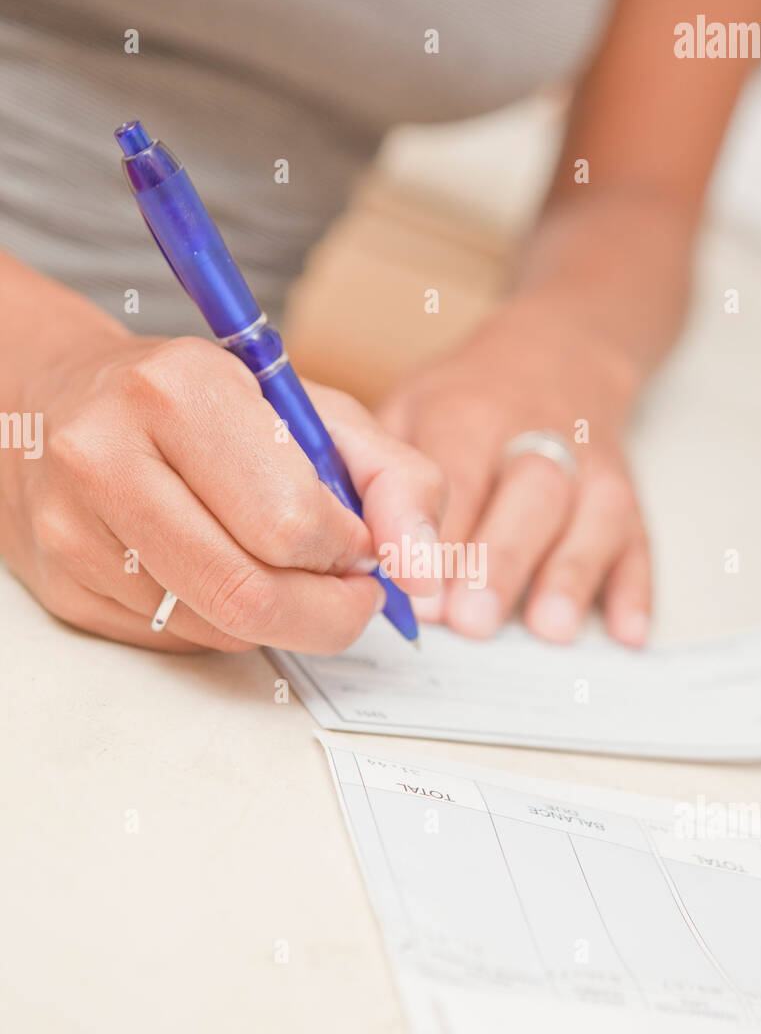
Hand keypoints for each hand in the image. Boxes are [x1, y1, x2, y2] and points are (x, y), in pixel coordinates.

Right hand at [1, 333, 443, 651]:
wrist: (62, 401)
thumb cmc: (203, 404)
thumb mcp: (311, 410)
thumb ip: (394, 478)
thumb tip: (425, 574)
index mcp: (180, 391)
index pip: (292, 524)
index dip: (350, 553)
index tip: (362, 546)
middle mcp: (108, 457)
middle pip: (251, 595)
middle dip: (328, 612)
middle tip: (352, 594)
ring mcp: (74, 531)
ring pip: (219, 629)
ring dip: (279, 618)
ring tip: (278, 565)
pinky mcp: (64, 588)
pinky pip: (176, 642)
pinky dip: (222, 622)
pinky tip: (215, 569)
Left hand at [379, 291, 650, 645]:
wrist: (561, 354)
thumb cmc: (468, 400)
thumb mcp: (410, 406)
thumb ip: (384, 474)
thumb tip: (357, 556)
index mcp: (473, 411)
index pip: (458, 470)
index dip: (440, 531)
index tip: (420, 587)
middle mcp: (540, 434)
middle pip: (530, 493)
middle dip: (501, 559)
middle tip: (471, 620)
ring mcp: (593, 467)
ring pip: (592, 515)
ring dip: (570, 573)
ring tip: (548, 629)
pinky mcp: (629, 497)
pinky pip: (638, 541)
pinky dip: (634, 589)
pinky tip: (625, 634)